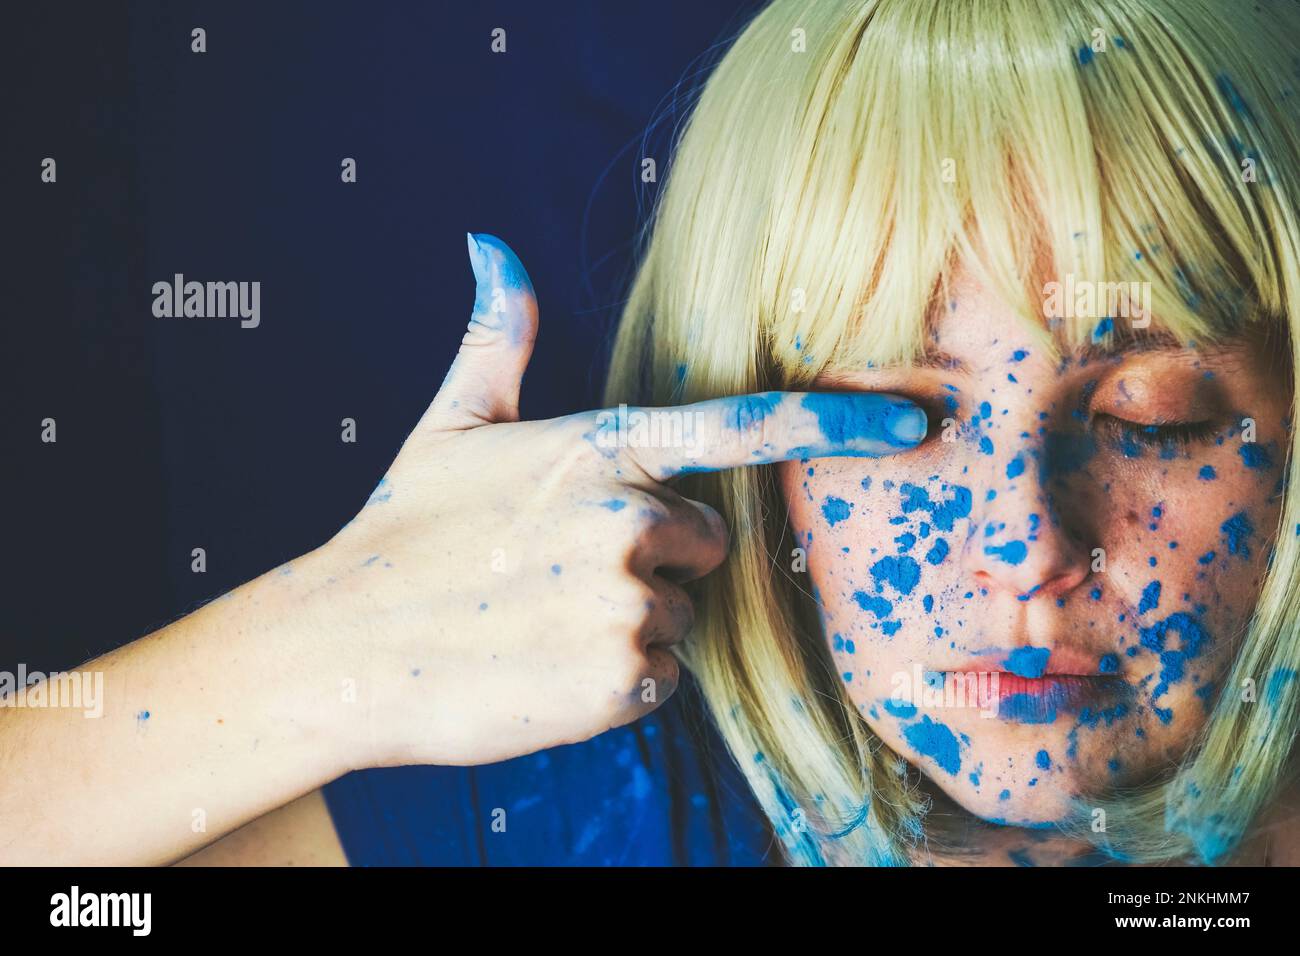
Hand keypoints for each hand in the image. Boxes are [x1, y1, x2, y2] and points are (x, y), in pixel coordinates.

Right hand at [312, 233, 927, 768]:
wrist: (340, 649)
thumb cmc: (397, 532)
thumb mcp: (449, 423)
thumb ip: (499, 338)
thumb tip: (492, 244)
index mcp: (602, 449)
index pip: (745, 426)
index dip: (838, 424)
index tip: (915, 423)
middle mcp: (629, 519)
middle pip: (707, 546)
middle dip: (655, 560)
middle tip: (560, 574)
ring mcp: (627, 603)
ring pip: (680, 618)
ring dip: (627, 626)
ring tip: (539, 624)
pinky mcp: (619, 682)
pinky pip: (658, 681)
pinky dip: (614, 683)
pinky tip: (544, 669)